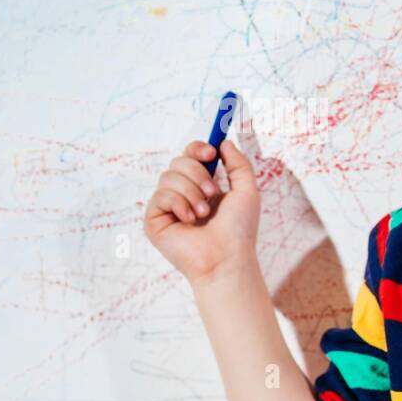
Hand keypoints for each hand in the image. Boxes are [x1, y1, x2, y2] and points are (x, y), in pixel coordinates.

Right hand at [143, 138, 260, 283]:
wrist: (226, 258)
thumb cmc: (239, 230)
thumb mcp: (246, 190)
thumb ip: (238, 163)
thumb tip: (223, 143)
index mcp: (202, 186)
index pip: (190, 156)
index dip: (197, 149)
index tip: (211, 153)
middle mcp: (182, 194)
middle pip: (177, 161)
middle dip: (197, 174)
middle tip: (212, 193)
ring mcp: (167, 207)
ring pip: (168, 176)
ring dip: (191, 192)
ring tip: (203, 214)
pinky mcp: (154, 220)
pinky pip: (160, 195)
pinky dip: (179, 204)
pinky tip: (189, 221)